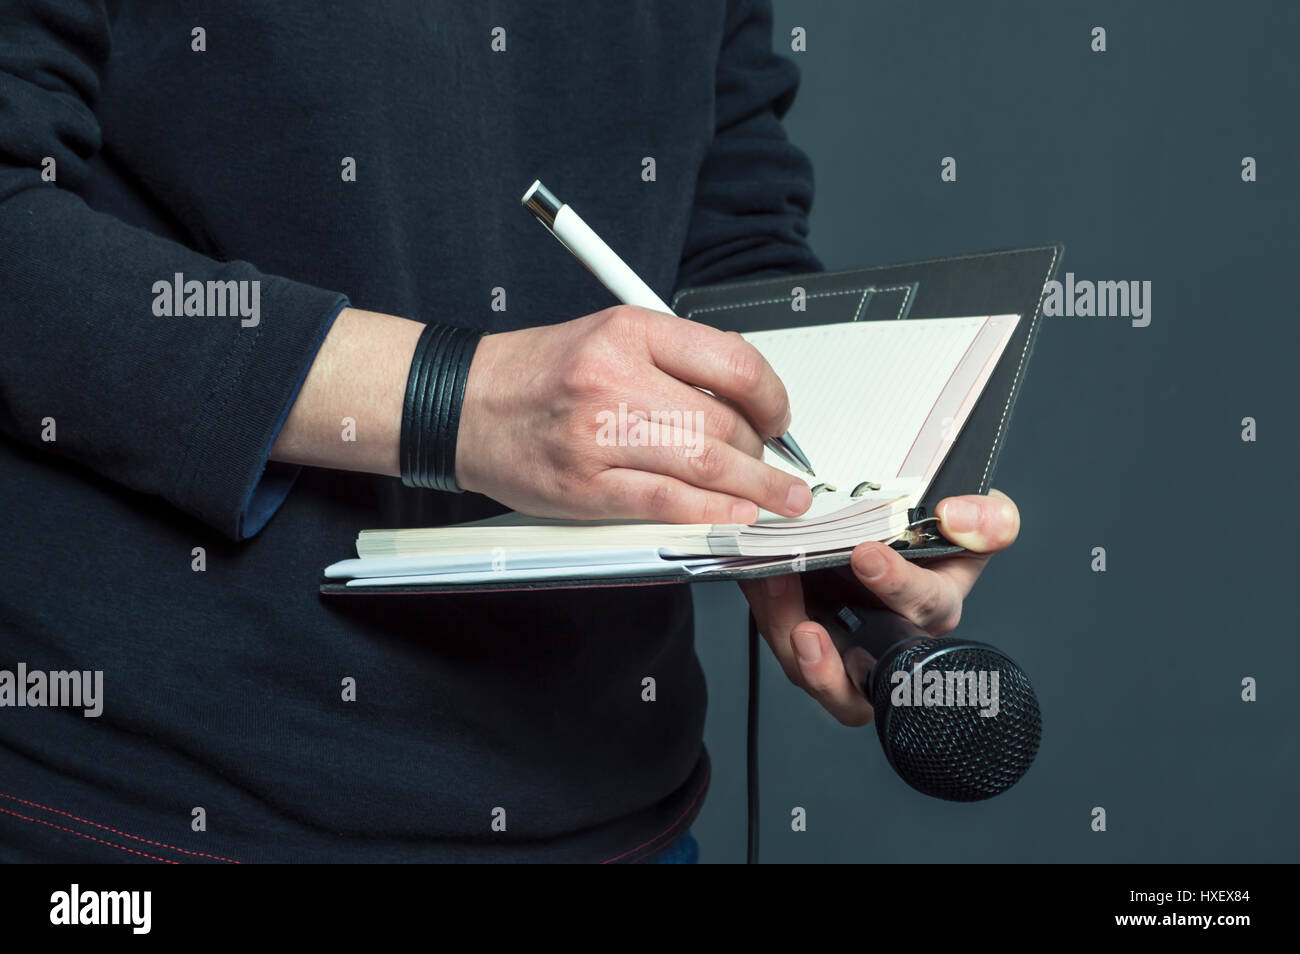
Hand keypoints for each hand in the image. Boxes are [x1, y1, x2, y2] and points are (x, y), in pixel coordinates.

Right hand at [455, 305, 813, 522]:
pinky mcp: (585, 486)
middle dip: (762, 452)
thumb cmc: (536, 374)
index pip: (731, 361)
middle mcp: (614, 377)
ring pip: (703, 464)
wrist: (461, 405)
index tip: (780, 419)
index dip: (772, 398)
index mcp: (628, 331)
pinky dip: (710, 513)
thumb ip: (673, 359)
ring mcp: (598, 435)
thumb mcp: (607, 337)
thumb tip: (744, 395)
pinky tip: (735, 517)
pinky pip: (665, 503)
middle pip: (722, 419)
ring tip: (781, 502)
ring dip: (755, 489)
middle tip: (777, 469)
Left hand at [738, 488, 1020, 725]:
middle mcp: (887, 639)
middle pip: (860, 688)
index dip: (898, 587)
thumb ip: (989, 519)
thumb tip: (957, 517)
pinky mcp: (799, 627)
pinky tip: (759, 572)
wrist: (877, 521)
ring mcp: (839, 640)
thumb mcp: (976, 516)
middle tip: (807, 633)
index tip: (868, 556)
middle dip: (830, 672)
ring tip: (770, 585)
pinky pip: (778, 636)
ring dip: (785, 636)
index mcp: (934, 607)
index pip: (925, 608)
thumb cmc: (933, 530)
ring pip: (811, 672)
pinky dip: (764, 608)